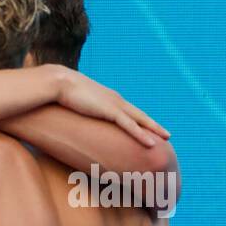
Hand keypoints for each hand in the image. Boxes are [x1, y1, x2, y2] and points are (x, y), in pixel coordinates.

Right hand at [52, 67, 168, 146]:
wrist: (59, 82)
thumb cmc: (61, 91)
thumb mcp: (74, 100)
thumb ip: (78, 106)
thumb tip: (73, 112)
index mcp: (108, 97)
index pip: (128, 110)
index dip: (139, 119)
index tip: (148, 126)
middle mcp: (116, 100)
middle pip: (139, 114)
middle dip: (153, 124)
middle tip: (165, 133)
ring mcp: (115, 105)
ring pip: (140, 119)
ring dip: (154, 129)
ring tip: (166, 137)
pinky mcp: (110, 111)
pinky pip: (130, 126)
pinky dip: (142, 134)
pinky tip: (152, 143)